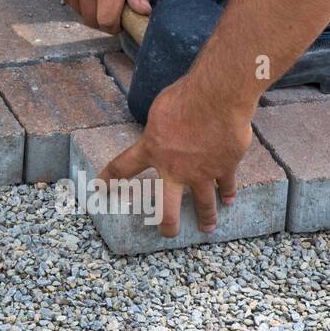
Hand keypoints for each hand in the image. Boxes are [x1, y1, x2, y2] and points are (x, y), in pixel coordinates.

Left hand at [101, 74, 253, 235]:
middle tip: (167, 233)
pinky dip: (228, 192)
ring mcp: (201, 172)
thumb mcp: (159, 110)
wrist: (217, 98)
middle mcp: (175, 168)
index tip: (100, 189)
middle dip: (166, 224)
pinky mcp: (224, 167)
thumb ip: (158, 127)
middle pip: (166, 207)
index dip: (109, 179)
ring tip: (208, 228)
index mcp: (152, 150)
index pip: (123, 167)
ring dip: (206, 217)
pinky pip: (226, 185)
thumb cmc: (185, 98)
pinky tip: (229, 200)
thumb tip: (161, 129)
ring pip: (203, 203)